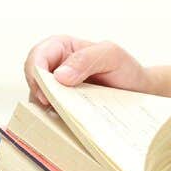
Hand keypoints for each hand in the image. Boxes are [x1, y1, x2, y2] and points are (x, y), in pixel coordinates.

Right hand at [23, 35, 154, 106]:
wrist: (138, 92)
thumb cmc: (125, 69)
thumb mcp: (112, 55)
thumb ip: (87, 58)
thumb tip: (60, 75)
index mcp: (62, 47)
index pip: (38, 55)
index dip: (36, 72)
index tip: (45, 91)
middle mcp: (55, 67)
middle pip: (32, 78)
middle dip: (38, 92)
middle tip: (51, 106)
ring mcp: (57, 89)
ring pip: (37, 98)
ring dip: (46, 108)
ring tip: (63, 115)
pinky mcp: (62, 108)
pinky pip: (49, 114)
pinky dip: (54, 119)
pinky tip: (67, 122)